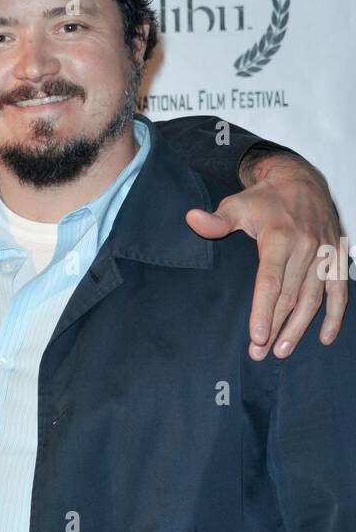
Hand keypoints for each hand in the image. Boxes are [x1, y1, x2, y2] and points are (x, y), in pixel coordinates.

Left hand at [185, 150, 345, 360]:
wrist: (301, 179)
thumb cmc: (264, 198)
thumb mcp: (237, 204)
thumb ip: (217, 220)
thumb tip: (192, 220)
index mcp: (280, 237)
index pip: (271, 281)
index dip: (263, 310)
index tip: (256, 335)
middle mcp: (306, 247)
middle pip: (290, 296)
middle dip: (274, 327)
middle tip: (259, 352)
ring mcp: (324, 254)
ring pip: (313, 298)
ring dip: (299, 328)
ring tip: (282, 351)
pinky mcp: (336, 257)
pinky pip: (339, 291)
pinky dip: (334, 315)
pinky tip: (324, 338)